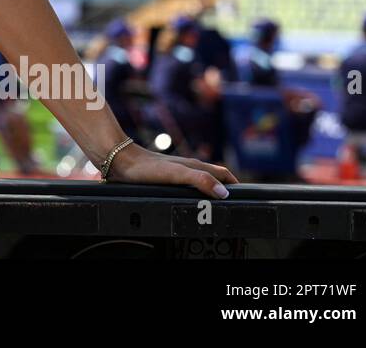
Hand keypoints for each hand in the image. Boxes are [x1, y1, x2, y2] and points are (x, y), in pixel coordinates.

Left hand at [103, 142, 238, 199]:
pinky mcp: (164, 177)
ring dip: (210, 190)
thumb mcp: (176, 174)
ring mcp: (176, 171)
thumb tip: (223, 193)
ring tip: (215, 205)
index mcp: (195, 166)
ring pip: (200, 181)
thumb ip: (199, 181)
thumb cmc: (145, 166)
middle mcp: (187, 167)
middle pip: (214, 177)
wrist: (119, 159)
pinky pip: (185, 185)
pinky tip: (187, 200)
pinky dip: (193, 193)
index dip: (235, 185)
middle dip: (226, 188)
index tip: (246, 197)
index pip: (223, 175)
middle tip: (233, 205)